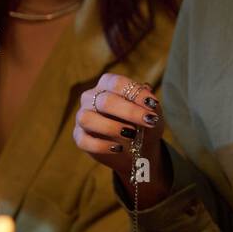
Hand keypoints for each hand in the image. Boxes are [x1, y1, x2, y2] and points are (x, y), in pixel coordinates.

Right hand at [72, 73, 169, 202]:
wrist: (139, 149)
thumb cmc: (143, 124)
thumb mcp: (152, 113)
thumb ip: (150, 103)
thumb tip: (148, 93)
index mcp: (108, 84)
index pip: (117, 83)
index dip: (135, 93)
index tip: (152, 104)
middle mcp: (91, 97)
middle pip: (105, 101)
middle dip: (129, 112)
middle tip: (148, 121)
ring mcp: (83, 116)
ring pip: (87, 118)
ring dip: (111, 127)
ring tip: (131, 134)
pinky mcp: (80, 136)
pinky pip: (84, 140)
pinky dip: (101, 146)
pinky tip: (118, 148)